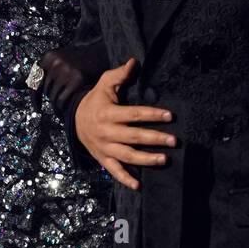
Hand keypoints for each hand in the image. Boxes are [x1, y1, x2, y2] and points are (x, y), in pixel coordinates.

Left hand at [35, 43, 103, 115]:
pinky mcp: (76, 79)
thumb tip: (18, 84)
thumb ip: (44, 71)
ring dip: (59, 104)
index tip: (36, 108)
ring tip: (67, 103)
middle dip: (52, 98)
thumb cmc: (78, 59)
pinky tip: (69, 109)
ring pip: (53, 97)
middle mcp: (55, 62)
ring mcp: (66, 71)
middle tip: (61, 100)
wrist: (100, 52)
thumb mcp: (59, 59)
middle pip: (45, 91)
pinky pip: (62, 100)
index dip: (34, 97)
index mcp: (48, 56)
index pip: (34, 80)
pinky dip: (63, 108)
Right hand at [74, 58, 174, 190]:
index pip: (133, 114)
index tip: (170, 116)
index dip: (152, 115)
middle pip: (133, 137)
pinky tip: (139, 186)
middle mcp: (106, 132)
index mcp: (107, 113)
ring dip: (146, 159)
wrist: (74, 119)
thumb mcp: (104, 83)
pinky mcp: (103, 159)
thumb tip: (134, 62)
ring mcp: (104, 148)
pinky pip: (114, 171)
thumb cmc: (95, 100)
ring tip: (164, 160)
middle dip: (154, 139)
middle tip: (174, 141)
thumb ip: (119, 74)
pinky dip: (125, 179)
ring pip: (126, 156)